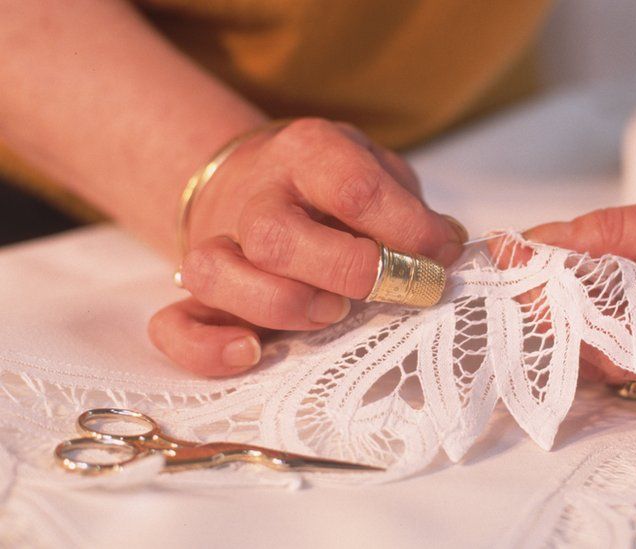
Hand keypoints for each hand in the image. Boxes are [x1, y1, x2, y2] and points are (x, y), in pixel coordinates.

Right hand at [149, 118, 466, 375]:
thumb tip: (450, 250)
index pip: (354, 187)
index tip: (442, 256)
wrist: (255, 179)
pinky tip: (251, 354)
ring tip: (328, 316)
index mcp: (309, 154)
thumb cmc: (335, 188)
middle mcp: (257, 198)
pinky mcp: (196, 295)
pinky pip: (173, 324)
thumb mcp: (380, 174)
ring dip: (279, 303)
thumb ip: (413, 210)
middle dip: (342, 270)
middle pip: (274, 233)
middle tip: (385, 288)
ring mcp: (219, 245)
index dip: (407, 229)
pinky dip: (205, 348)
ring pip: (214, 272)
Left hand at [525, 133, 635, 415]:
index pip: (626, 341)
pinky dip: (607, 318)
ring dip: (580, 312)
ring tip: (542, 264)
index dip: (563, 304)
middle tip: (517, 258)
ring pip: (621, 359)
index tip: (517, 262)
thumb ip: (620, 232)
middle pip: (617, 357)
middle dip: (562, 307)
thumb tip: (541, 245)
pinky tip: (582, 283)